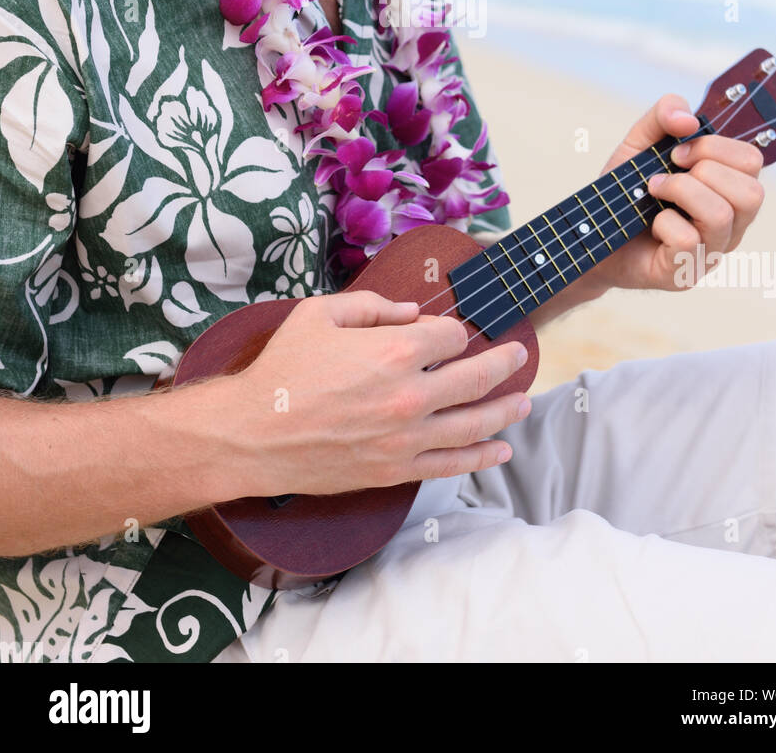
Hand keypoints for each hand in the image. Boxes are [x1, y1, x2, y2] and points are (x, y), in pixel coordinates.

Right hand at [222, 290, 530, 498]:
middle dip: (504, 362)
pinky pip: (451, 464)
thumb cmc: (281, 370)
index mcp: (395, 351)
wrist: (252, 434)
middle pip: (476, 376)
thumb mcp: (320, 314)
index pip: (450, 337)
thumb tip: (411, 312)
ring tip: (523, 400)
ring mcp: (406, 438)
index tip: (448, 333)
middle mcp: (410, 395)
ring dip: (505, 410)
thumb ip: (372, 306)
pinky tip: (501, 447)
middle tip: (520, 354)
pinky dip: (481, 456)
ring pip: (475, 423)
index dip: (452, 331)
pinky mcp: (395, 470)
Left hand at [594, 92, 764, 292]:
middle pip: (752, 192)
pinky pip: (689, 241)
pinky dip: (664, 223)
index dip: (715, 147)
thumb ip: (664, 115)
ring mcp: (711, 253)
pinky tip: (652, 224)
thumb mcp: (640, 142)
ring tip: (654, 191)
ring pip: (721, 215)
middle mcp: (731, 224)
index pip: (752, 161)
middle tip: (668, 172)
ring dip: (681, 192)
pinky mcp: (685, 274)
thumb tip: (689, 119)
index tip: (677, 151)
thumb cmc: (626, 190)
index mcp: (728, 190)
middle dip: (703, 170)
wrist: (591, 232)